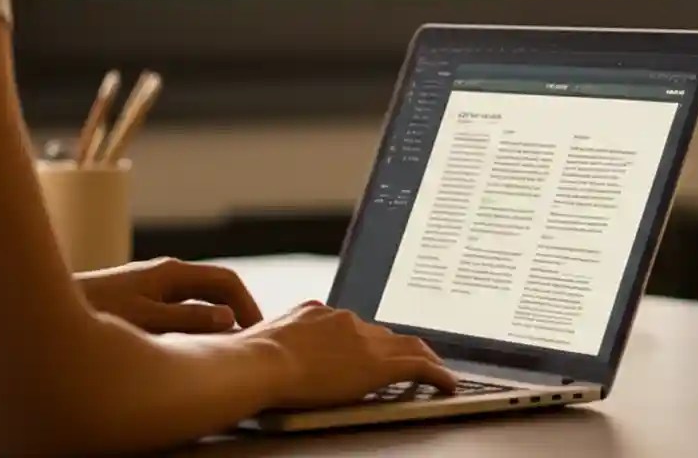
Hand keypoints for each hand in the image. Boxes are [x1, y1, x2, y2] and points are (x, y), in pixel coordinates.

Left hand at [77, 258, 263, 333]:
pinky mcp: (137, 304)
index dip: (248, 305)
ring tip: (224, 351)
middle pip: (214, 291)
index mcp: (170, 273)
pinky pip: (178, 314)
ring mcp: (150, 289)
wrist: (41, 310)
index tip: (259, 332)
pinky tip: (187, 351)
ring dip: (213, 325)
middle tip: (249, 344)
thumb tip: (228, 320)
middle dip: (235, 315)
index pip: (226, 282)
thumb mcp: (145, 320)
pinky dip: (193, 330)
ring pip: (195, 304)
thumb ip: (187, 321)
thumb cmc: (93, 311)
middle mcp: (163, 276)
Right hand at [240, 302, 456, 408]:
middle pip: (381, 333)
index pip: (351, 325)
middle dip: (396, 347)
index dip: (366, 339)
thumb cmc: (250, 358)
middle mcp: (344, 320)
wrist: (260, 363)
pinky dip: (436, 374)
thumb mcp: (262, 340)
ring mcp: (363, 339)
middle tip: (413, 360)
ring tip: (435, 370)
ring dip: (421, 357)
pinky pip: (418, 365)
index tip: (370, 348)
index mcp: (316, 313)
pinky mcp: (378, 363)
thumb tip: (265, 349)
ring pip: (404, 344)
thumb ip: (276, 341)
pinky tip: (447, 384)